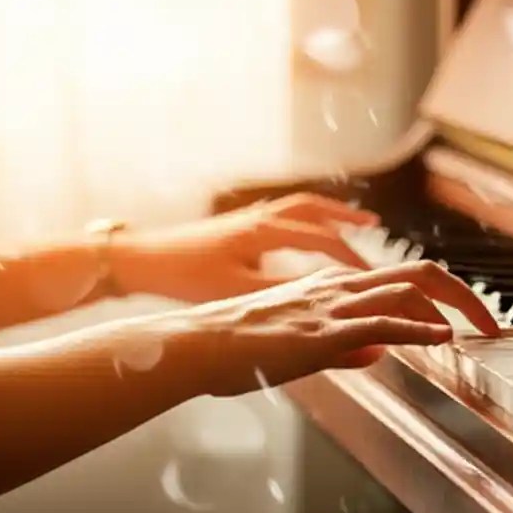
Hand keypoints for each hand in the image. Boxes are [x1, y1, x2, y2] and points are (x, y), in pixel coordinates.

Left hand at [108, 193, 379, 302]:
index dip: (351, 258)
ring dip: (326, 216)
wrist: (138, 259)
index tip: (374, 275)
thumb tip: (320, 303)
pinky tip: (304, 240)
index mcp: (263, 232)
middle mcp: (258, 219)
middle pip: (314, 210)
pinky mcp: (234, 229)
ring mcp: (245, 220)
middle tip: (374, 227)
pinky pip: (281, 217)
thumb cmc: (183, 277)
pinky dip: (303, 223)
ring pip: (297, 209)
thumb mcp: (237, 293)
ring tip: (349, 224)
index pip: (321, 239)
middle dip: (346, 220)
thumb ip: (283, 298)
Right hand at [160, 261, 499, 396]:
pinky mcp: (322, 330)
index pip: (402, 280)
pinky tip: (443, 338)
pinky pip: (382, 323)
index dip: (444, 295)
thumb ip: (343, 345)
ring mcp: (331, 306)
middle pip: (418, 274)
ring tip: (482, 329)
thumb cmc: (237, 346)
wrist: (197, 345)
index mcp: (333, 287)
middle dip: (465, 295)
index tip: (471, 317)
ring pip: (407, 290)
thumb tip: (379, 352)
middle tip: (493, 322)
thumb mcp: (301, 343)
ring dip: (454, 309)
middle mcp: (338, 287)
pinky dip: (419, 329)